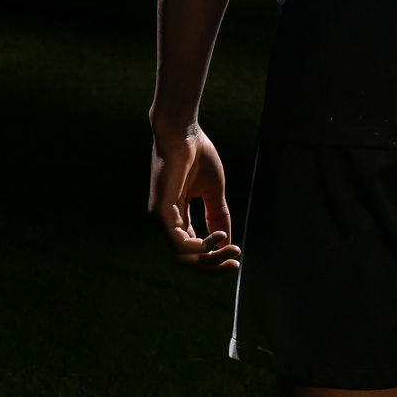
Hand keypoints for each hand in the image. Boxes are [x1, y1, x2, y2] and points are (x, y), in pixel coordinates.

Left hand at [147, 121, 240, 270]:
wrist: (184, 131)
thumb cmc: (197, 155)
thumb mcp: (213, 190)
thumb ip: (218, 215)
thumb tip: (228, 243)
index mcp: (178, 216)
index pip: (193, 248)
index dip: (214, 257)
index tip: (236, 258)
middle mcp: (166, 221)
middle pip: (187, 258)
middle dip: (213, 265)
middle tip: (235, 264)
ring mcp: (161, 218)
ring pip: (183, 255)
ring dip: (210, 257)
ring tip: (231, 249)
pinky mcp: (160, 212)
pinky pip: (178, 242)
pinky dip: (200, 246)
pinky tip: (217, 237)